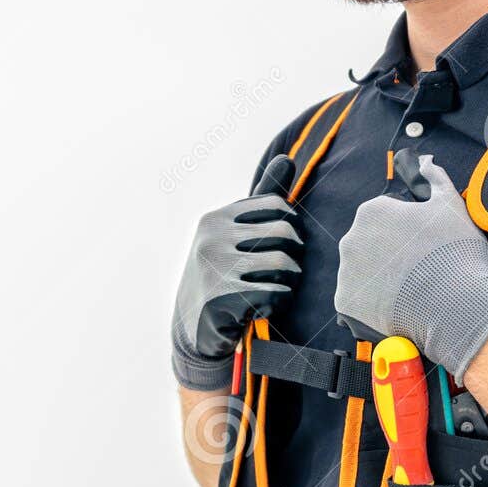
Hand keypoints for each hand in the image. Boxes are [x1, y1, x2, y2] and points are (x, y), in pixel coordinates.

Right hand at [171, 154, 302, 388]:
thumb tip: (287, 158)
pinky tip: (266, 307)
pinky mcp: (223, 298)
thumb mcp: (234, 234)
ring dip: (291, 281)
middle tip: (287, 272)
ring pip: (284, 263)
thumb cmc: (221, 275)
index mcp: (216, 219)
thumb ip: (262, 200)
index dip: (292, 227)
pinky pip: (276, 292)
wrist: (192, 328)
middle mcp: (211, 238)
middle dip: (295, 255)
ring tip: (279, 288)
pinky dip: (280, 302)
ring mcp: (215, 268)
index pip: (277, 206)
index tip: (285, 246)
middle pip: (285, 233)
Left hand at [334, 155, 487, 378]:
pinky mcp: (345, 302)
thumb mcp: (451, 205)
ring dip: (379, 278)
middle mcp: (351, 238)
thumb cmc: (455, 251)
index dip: (406, 230)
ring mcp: (346, 272)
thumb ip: (434, 178)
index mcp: (372, 210)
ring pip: (362, 272)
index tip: (423, 245)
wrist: (457, 303)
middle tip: (417, 269)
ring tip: (409, 290)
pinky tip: (396, 306)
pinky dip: (371, 303)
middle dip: (388, 253)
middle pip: (369, 244)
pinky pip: (357, 299)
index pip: (383, 216)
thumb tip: (425, 162)